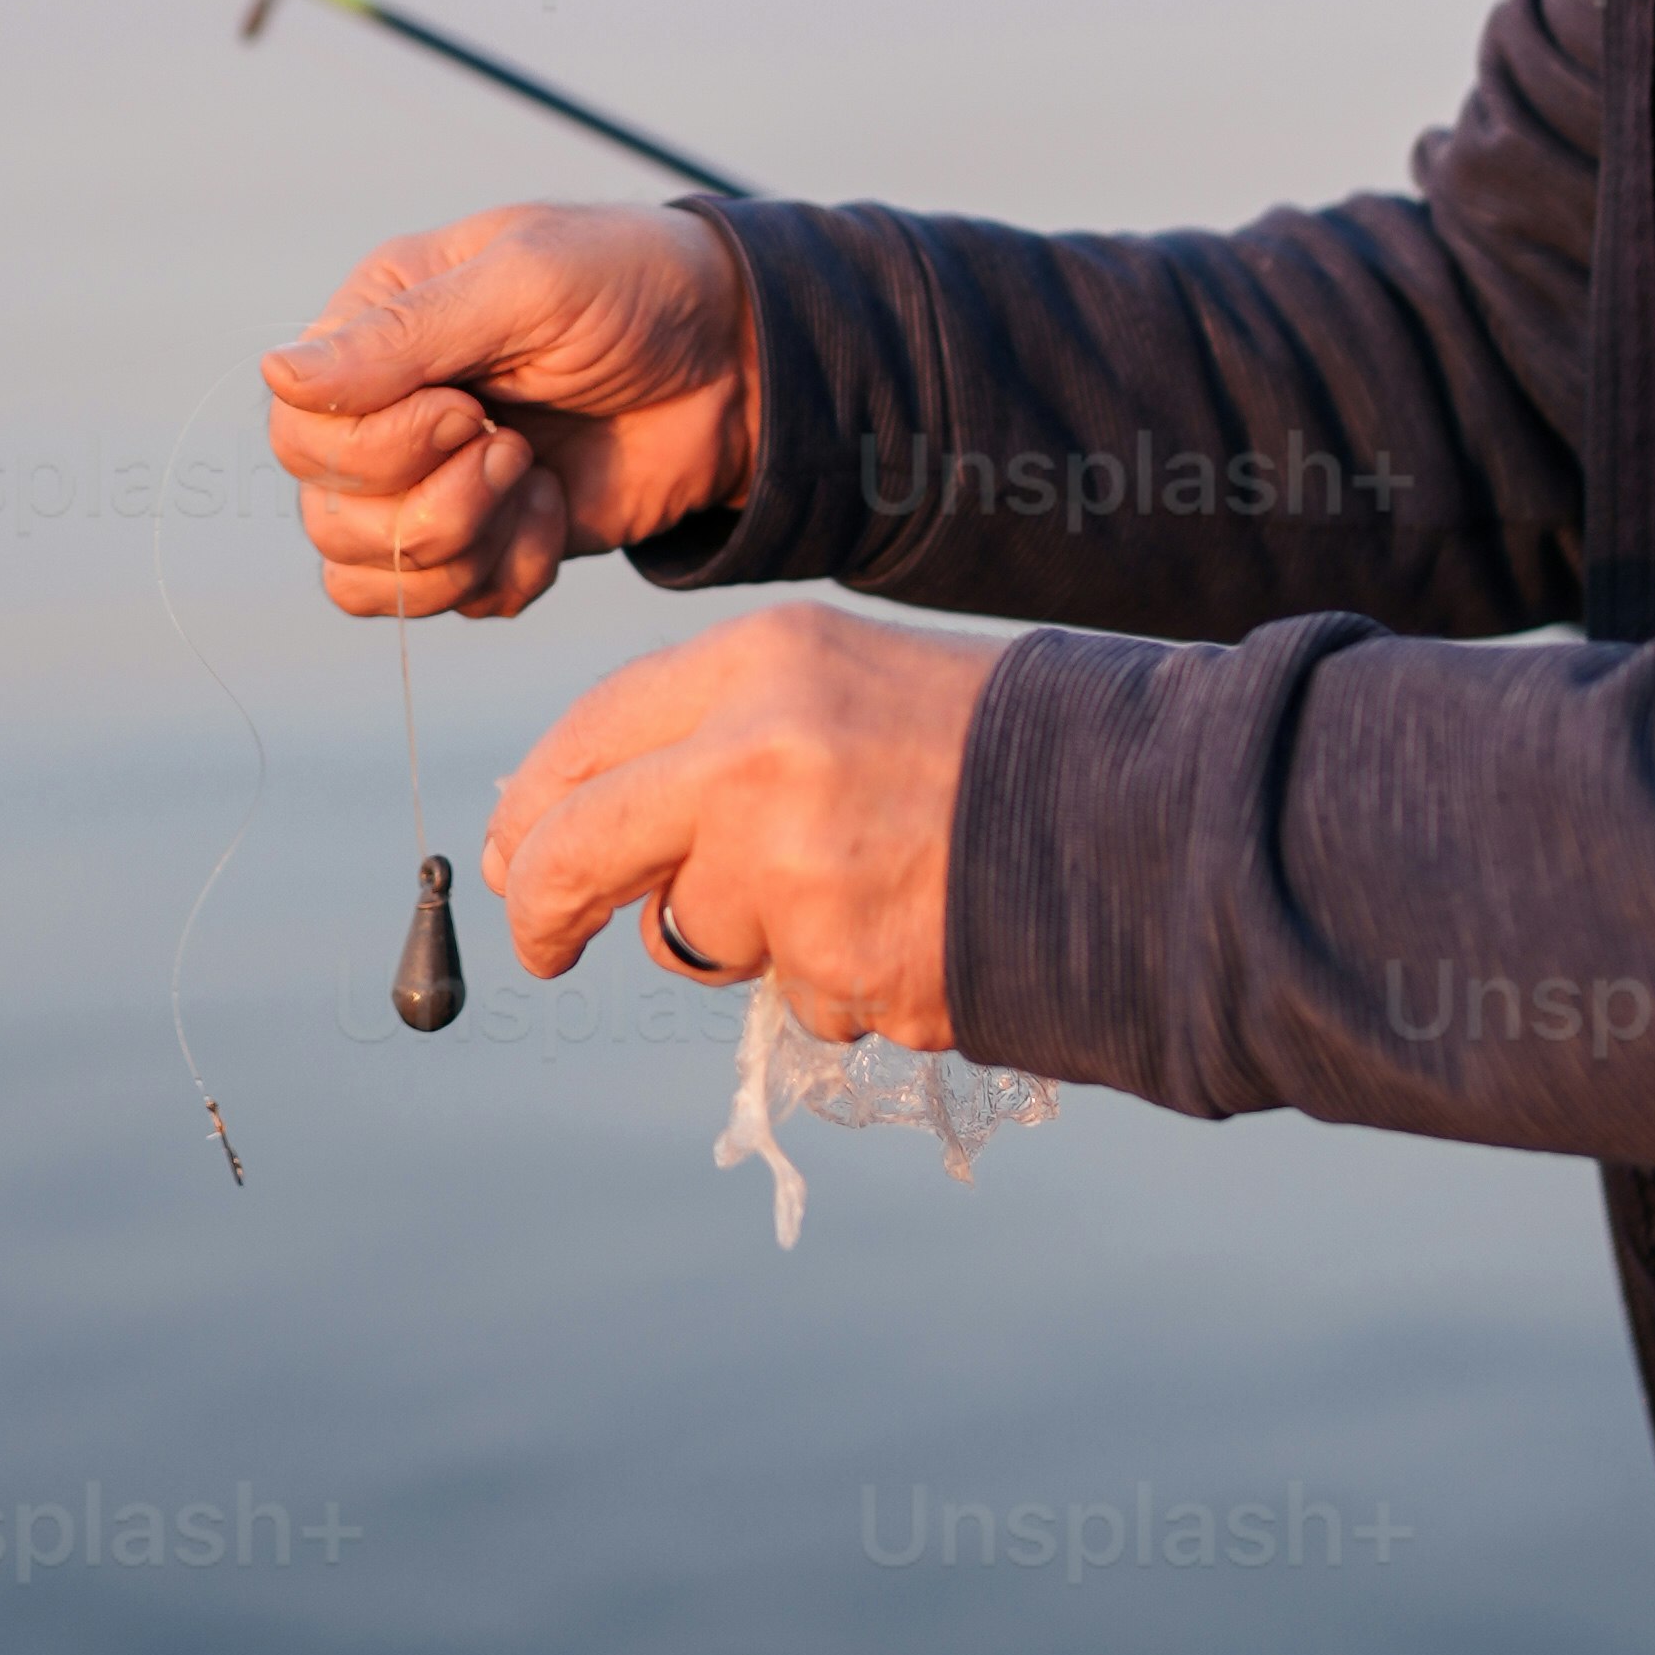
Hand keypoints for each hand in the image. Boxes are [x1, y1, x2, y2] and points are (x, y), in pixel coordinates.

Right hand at [263, 201, 760, 623]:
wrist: (744, 364)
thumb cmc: (639, 289)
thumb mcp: (530, 282)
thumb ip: (406, 336)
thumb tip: (274, 373)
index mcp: (376, 325)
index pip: (298, 428)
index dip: (374, 447)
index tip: (471, 409)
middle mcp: (385, 408)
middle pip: (324, 514)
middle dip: (428, 504)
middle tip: (516, 449)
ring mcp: (431, 481)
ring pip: (367, 579)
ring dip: (460, 549)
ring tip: (535, 487)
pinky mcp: (486, 540)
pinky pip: (441, 604)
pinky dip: (506, 576)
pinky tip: (557, 516)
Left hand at [483, 599, 993, 1043]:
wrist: (1143, 815)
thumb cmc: (989, 747)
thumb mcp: (844, 689)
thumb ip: (720, 738)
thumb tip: (581, 825)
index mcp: (760, 658)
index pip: (587, 733)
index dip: (531, 807)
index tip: (511, 855)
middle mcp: (754, 749)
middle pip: (577, 843)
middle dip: (541, 906)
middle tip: (541, 946)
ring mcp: (790, 864)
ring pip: (699, 935)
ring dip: (758, 941)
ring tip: (874, 884)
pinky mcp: (834, 961)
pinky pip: (794, 996)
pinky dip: (844, 982)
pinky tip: (918, 925)